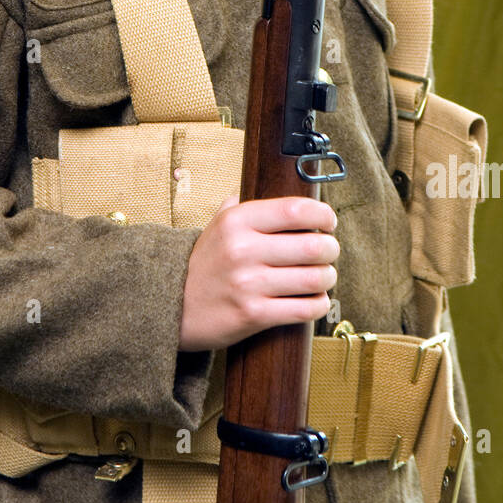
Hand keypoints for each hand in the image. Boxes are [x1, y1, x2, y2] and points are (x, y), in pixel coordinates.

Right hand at [179, 192, 338, 351]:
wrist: (172, 304)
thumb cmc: (204, 264)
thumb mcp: (217, 225)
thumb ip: (243, 205)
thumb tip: (276, 187)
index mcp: (237, 221)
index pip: (295, 210)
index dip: (322, 215)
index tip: (328, 222)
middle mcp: (243, 249)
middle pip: (312, 245)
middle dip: (330, 249)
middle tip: (329, 251)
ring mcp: (248, 284)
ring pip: (314, 278)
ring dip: (327, 277)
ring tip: (324, 276)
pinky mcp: (253, 314)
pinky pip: (304, 309)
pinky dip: (318, 304)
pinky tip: (316, 299)